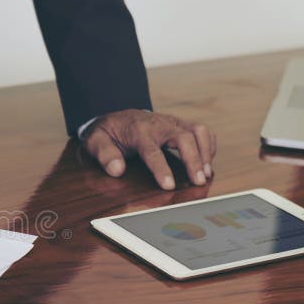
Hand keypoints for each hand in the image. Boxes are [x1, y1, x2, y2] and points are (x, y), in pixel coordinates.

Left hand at [83, 109, 216, 189]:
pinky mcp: (181, 125)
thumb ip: (104, 155)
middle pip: (183, 137)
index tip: (169, 186)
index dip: (161, 168)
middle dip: (193, 160)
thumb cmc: (107, 133)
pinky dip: (208, 146)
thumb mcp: (95, 142)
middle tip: (198, 182)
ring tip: (206, 174)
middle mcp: (159, 123)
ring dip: (205, 152)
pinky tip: (206, 163)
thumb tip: (117, 170)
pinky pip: (202, 131)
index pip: (152, 150)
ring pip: (197, 130)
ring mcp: (172, 122)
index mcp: (137, 130)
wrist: (116, 117)